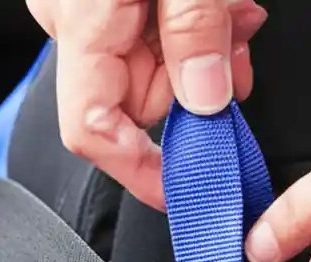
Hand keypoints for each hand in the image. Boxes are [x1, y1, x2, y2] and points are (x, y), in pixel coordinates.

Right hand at [27, 0, 267, 209]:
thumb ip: (194, 30)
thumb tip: (205, 103)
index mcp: (81, 21)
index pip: (94, 132)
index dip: (143, 174)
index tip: (189, 193)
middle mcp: (73, 21)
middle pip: (141, 100)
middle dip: (202, 86)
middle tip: (237, 47)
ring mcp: (88, 8)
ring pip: (157, 67)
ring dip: (207, 51)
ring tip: (233, 8)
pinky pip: (154, 35)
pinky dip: (195, 29)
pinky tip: (221, 2)